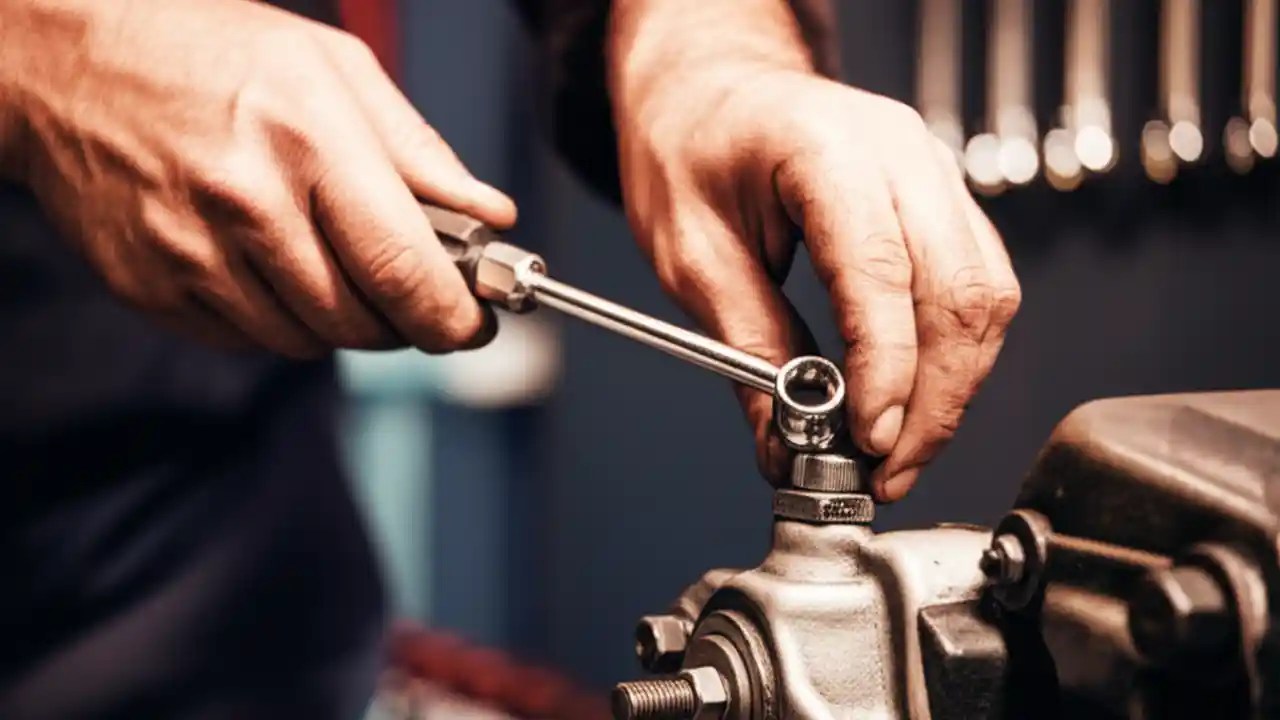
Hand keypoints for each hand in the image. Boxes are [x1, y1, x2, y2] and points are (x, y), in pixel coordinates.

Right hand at [0, 0, 513, 355]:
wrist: (65, 62)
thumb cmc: (213, 53)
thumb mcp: (333, 69)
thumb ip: (420, 152)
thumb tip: (489, 217)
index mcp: (308, 139)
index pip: (402, 267)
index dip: (451, 316)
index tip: (472, 324)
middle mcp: (248, 203)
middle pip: (361, 320)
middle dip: (405, 322)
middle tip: (413, 296)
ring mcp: (192, 253)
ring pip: (309, 340)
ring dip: (344, 323)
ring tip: (336, 265)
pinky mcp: (153, 288)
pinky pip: (250, 341)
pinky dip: (281, 321)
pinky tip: (273, 268)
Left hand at [615, 66, 1019, 500]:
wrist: (711, 88)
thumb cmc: (690, 146)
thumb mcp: (690, 253)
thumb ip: (748, 345)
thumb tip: (787, 443)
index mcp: (827, 148)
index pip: (883, 270)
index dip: (887, 368)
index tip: (869, 441)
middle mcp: (901, 153)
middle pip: (960, 291)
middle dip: (934, 401)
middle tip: (888, 472)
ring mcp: (933, 171)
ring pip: (986, 295)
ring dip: (954, 390)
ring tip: (899, 456)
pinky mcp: (942, 200)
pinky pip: (977, 285)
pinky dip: (955, 356)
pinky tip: (916, 403)